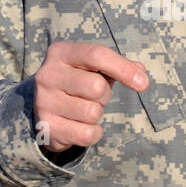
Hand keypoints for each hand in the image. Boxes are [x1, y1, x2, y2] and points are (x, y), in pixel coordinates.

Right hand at [34, 40, 148, 154]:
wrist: (41, 106)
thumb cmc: (77, 81)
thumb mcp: (93, 67)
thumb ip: (119, 66)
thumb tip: (141, 75)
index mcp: (60, 52)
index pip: (96, 55)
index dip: (123, 69)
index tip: (143, 84)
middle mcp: (48, 75)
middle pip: (97, 87)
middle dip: (105, 95)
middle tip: (93, 96)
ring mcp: (44, 102)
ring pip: (93, 113)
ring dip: (97, 114)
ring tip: (82, 108)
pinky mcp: (47, 127)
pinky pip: (88, 134)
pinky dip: (93, 132)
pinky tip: (79, 125)